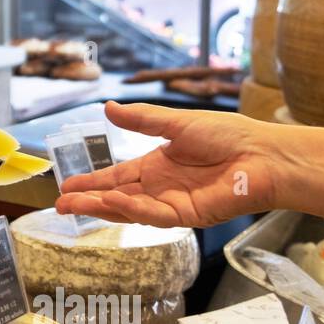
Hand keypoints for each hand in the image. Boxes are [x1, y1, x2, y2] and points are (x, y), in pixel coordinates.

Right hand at [54, 101, 281, 227]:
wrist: (263, 154)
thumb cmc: (229, 135)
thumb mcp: (176, 123)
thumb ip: (142, 119)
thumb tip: (108, 107)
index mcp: (157, 166)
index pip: (116, 176)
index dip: (92, 182)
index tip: (66, 186)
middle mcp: (160, 187)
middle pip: (116, 197)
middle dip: (88, 202)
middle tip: (60, 205)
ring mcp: (172, 203)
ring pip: (128, 210)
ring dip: (101, 208)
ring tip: (74, 206)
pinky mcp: (187, 215)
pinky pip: (152, 214)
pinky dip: (130, 209)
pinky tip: (112, 200)